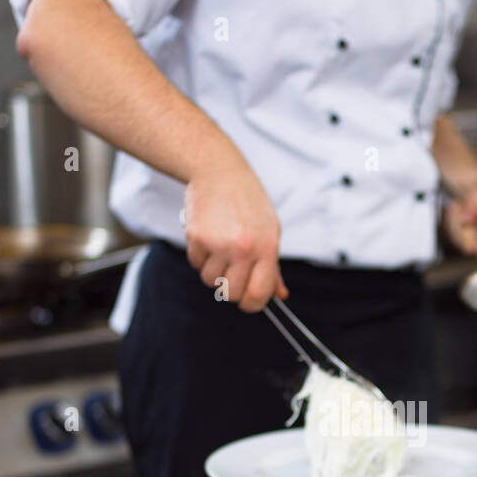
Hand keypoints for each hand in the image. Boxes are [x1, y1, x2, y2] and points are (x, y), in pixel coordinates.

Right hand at [183, 151, 286, 312]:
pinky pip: (195, 264)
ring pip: (210, 281)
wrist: (219, 171)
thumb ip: (273, 267)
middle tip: (230, 273)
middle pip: (230, 294)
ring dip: (212, 270)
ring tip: (220, 247)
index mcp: (267, 248)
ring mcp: (219, 243)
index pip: (259, 295)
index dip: (251, 305)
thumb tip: (280, 295)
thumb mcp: (270, 231)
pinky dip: (199, 256)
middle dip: (229, 289)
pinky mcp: (197, 237)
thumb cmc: (249, 203)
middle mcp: (244, 248)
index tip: (247, 301)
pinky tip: (208, 236)